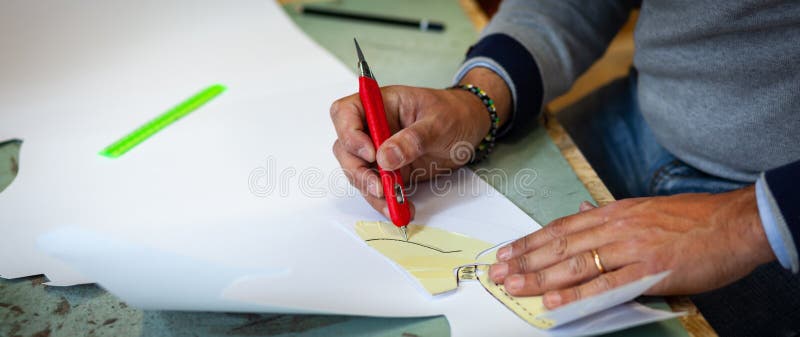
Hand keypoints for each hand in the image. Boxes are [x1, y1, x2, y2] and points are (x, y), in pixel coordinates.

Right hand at [329, 68, 510, 217]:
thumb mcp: (439, 122)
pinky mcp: (388, 171)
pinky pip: (376, 188)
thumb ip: (413, 139)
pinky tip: (401, 208)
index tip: (370, 154)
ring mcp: (378, 150)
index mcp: (381, 104)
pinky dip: (385, 201)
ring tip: (395, 204)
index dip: (350, 134)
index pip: (345, 112)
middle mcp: (373, 126)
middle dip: (358, 172)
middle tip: (380, 188)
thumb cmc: (454, 114)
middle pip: (345, 148)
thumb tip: (385, 158)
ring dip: (371, 192)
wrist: (470, 127)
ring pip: (358, 173)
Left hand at [488, 186, 775, 308]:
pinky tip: (554, 299)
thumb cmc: (693, 219)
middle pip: (559, 245)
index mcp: (613, 213)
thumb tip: (580, 211)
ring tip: (513, 285)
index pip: (561, 228)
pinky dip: (577, 292)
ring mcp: (630, 248)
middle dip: (525, 260)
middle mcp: (615, 227)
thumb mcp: (644, 210)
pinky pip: (605, 283)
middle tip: (498, 272)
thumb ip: (608, 215)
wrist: (734, 223)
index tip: (507, 252)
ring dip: (540, 276)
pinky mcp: (648, 269)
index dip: (531, 241)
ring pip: (575, 263)